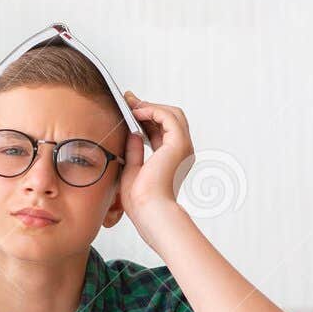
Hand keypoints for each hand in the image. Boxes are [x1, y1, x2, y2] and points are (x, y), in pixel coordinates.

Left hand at [119, 89, 194, 221]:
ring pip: (173, 114)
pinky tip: (137, 112)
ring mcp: (183, 147)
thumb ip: (134, 150)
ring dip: (151, 106)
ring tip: (131, 104)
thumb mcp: (132, 169)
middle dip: (149, 107)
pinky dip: (153, 110)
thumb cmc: (141, 200)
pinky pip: (169, 117)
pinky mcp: (179, 144)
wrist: (149, 210)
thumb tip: (133, 132)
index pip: (162, 130)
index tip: (129, 109)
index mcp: (172, 160)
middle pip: (170, 118)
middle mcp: (181, 152)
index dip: (146, 117)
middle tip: (129, 100)